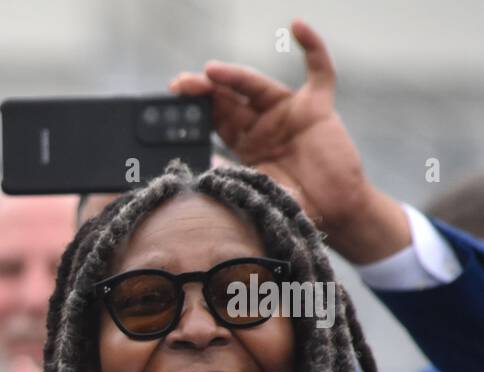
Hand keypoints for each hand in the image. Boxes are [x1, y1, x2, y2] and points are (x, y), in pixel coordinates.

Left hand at [169, 19, 409, 263]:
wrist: (334, 212)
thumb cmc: (291, 205)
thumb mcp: (249, 189)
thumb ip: (225, 175)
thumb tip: (189, 172)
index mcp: (244, 143)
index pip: (215, 119)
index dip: (195, 108)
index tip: (173, 101)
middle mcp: (263, 123)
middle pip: (229, 99)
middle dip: (204, 90)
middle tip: (180, 84)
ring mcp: (289, 112)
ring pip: (258, 85)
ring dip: (234, 76)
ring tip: (210, 71)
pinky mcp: (317, 107)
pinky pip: (319, 70)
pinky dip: (311, 45)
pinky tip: (296, 25)